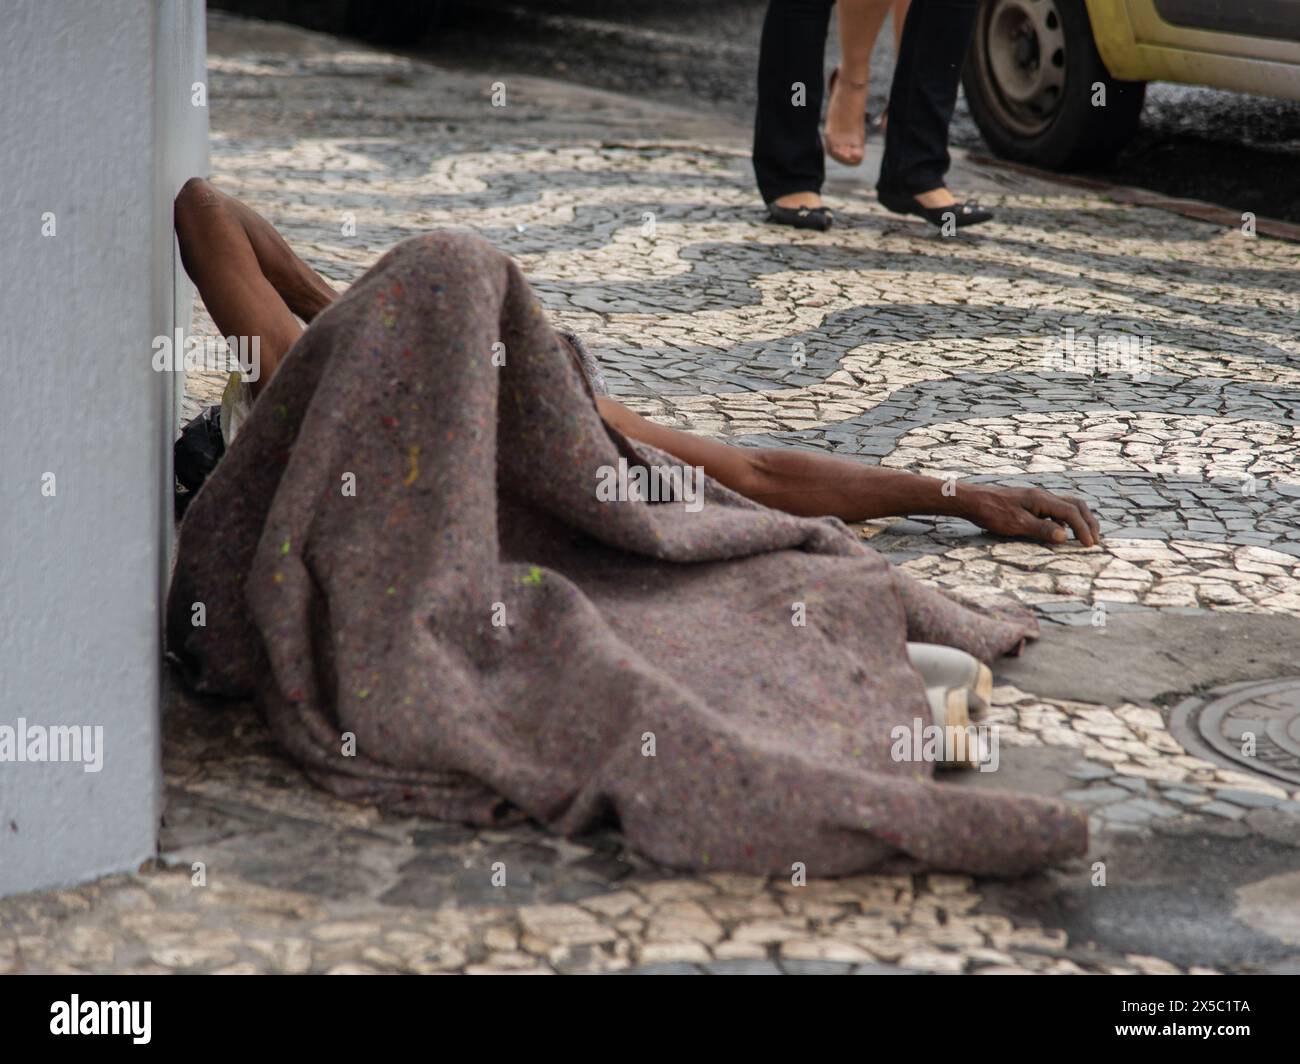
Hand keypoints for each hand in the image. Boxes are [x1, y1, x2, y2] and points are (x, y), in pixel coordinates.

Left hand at [963, 486, 1100, 546]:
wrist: (973, 500)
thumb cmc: (992, 512)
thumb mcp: (1017, 524)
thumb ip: (1042, 529)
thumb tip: (1065, 537)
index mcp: (1043, 499)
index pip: (1072, 513)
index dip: (1083, 529)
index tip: (1090, 545)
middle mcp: (1043, 496)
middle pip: (1076, 505)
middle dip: (1089, 521)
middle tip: (1095, 540)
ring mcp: (1037, 498)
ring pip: (1067, 505)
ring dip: (1079, 520)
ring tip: (1084, 536)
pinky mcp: (1031, 503)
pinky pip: (1056, 509)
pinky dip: (1065, 519)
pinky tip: (1061, 532)